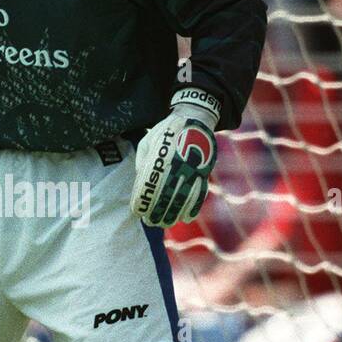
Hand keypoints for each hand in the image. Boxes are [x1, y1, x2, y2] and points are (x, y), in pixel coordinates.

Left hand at [130, 89, 217, 228]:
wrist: (195, 118)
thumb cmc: (167, 131)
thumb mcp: (148, 140)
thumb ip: (142, 160)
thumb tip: (140, 179)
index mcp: (160, 157)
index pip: (149, 185)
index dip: (143, 200)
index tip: (138, 211)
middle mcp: (176, 166)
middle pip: (166, 195)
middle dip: (157, 211)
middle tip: (150, 222)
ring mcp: (191, 170)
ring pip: (182, 198)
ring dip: (174, 213)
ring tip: (166, 223)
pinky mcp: (203, 172)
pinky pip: (199, 192)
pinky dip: (193, 206)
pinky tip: (186, 217)